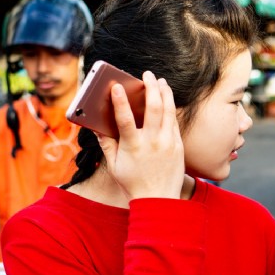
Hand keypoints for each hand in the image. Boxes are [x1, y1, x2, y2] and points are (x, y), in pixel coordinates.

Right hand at [97, 71, 184, 200]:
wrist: (159, 200)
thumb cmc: (133, 183)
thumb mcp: (114, 165)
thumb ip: (106, 144)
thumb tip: (96, 126)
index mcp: (133, 146)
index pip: (125, 120)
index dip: (120, 101)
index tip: (116, 86)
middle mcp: (153, 142)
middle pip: (154, 108)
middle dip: (150, 87)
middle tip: (147, 74)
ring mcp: (168, 143)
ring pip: (169, 112)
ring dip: (165, 93)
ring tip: (160, 81)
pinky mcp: (179, 146)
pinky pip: (175, 122)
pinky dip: (171, 108)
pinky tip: (168, 99)